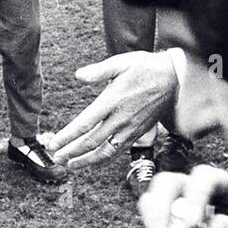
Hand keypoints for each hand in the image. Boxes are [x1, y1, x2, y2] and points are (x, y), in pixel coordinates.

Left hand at [45, 51, 178, 169]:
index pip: (86, 123)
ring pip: (105, 152)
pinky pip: (118, 151)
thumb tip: (78, 75)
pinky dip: (103, 160)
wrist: (174, 78)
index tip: (53, 143)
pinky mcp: (138, 133)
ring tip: (70, 165)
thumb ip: (99, 70)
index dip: (68, 136)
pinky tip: (93, 161)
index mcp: (113, 100)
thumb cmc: (146, 67)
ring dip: (86, 161)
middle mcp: (121, 118)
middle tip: (55, 158)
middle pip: (92, 142)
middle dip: (71, 152)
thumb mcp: (122, 62)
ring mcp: (130, 128)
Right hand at [138, 166, 227, 227]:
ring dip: (153, 214)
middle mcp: (199, 191)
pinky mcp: (169, 222)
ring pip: (155, 194)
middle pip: (171, 180)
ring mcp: (181, 205)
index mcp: (225, 187)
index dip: (195, 195)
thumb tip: (213, 226)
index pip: (205, 176)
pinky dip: (151, 225)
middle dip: (163, 202)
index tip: (192, 222)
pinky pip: (150, 216)